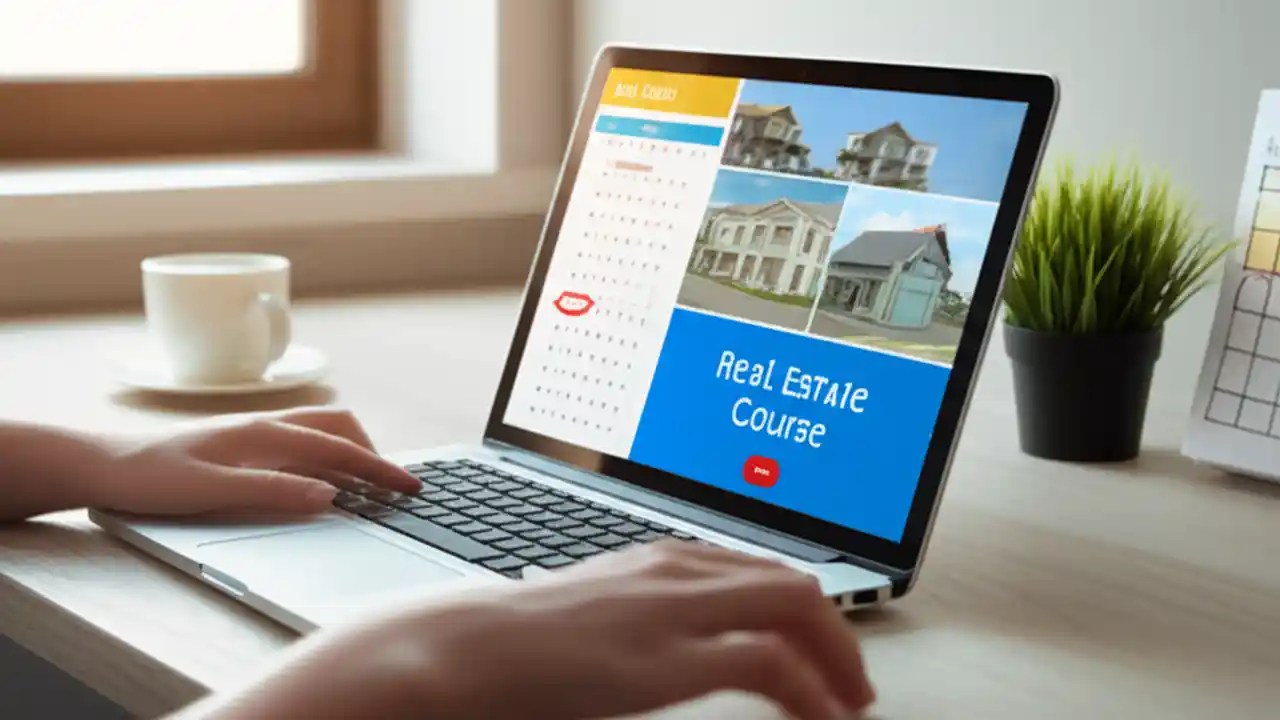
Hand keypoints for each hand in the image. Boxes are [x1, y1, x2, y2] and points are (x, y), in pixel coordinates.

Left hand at [92, 407, 418, 515]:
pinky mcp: (244, 443)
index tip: (410, 487)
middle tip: (395, 487)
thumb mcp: (211, 491)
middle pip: (340, 426)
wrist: (103, 466)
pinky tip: (325, 480)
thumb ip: (272, 490)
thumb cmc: (150, 478)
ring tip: (369, 484)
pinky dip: (328, 457)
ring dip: (352, 451)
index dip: (379, 468)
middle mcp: (265, 425)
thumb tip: (330, 495)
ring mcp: (255, 432)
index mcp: (264, 433)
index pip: (339, 447)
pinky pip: (303, 442)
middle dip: (374, 453)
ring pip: (322, 431)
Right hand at [182, 542, 874, 719]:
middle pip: (787, 580)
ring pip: (793, 608)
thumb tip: (652, 647)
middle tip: (850, 678)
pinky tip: (820, 718)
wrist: (454, 651)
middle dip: (834, 629)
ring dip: (835, 657)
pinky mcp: (668, 654)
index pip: (752, 566)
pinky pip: (770, 664)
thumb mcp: (580, 618)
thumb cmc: (504, 643)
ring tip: (849, 702)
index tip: (819, 640)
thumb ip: (627, 619)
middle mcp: (671, 569)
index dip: (799, 603)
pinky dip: (811, 691)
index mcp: (651, 559)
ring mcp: (673, 606)